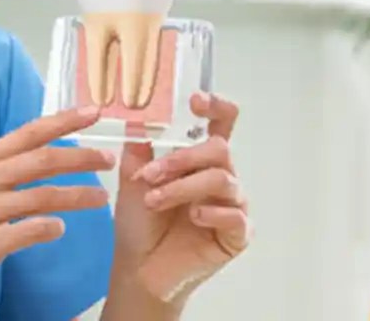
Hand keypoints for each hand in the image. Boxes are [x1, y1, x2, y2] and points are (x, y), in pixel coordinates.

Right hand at [0, 106, 113, 319]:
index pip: (27, 134)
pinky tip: (60, 229)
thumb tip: (22, 170)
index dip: (64, 121)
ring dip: (79, 196)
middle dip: (83, 156)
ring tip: (101, 199)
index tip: (93, 112)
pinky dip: (52, 229)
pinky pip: (31, 232)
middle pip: (44, 160)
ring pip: (46, 196)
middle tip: (109, 159)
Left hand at [113, 92, 250, 305]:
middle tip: (150, 174)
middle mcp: (221, 177)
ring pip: (222, 179)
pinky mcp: (237, 234)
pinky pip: (236, 215)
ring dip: (183, 186)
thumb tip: (135, 115)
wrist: (139, 269)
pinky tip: (193, 216)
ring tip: (154, 200)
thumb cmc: (140, 224)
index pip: (221, 124)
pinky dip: (213, 212)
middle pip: (219, 149)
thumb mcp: (132, 180)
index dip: (216, 106)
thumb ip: (138, 149)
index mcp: (200, 160)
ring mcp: (232, 205)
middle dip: (182, 158)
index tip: (195, 101)